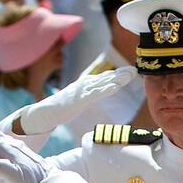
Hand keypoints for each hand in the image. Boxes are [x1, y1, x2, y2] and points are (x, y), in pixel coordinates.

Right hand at [17, 66, 135, 134]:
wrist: (47, 112)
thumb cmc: (63, 107)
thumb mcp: (80, 98)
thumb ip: (89, 94)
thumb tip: (98, 91)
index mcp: (86, 84)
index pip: (105, 78)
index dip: (118, 74)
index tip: (131, 71)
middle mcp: (85, 84)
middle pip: (106, 78)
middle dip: (120, 74)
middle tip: (134, 70)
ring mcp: (82, 91)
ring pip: (103, 84)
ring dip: (116, 79)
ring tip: (129, 76)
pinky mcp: (80, 99)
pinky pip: (95, 94)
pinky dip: (105, 90)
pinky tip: (115, 87)